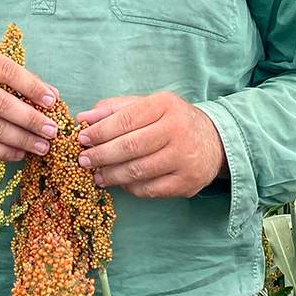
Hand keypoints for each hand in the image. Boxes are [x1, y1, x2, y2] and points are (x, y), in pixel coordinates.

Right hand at [0, 44, 60, 161]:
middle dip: (30, 119)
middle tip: (52, 130)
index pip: (7, 71)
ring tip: (42, 146)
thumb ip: (18, 76)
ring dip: (21, 140)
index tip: (52, 101)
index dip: (32, 87)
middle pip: (0, 104)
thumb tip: (52, 95)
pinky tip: (20, 153)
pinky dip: (3, 151)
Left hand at [75, 92, 227, 197]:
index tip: (81, 139)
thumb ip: (115, 109)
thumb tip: (83, 118)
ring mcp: (184, 158)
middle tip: (83, 160)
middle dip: (102, 155)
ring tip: (97, 175)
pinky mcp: (187, 182)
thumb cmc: (171, 120)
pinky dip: (130, 187)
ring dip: (112, 175)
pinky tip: (119, 183)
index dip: (100, 131)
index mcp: (165, 105)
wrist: (214, 141)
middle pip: (131, 146)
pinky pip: (150, 189)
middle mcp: (178, 130)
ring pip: (138, 170)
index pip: (126, 119)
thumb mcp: (148, 105)